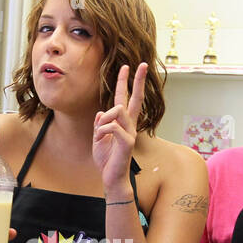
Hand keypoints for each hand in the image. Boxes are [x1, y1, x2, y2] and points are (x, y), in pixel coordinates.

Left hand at [93, 63, 146, 197]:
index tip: (128, 66)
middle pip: (135, 98)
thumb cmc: (106, 160)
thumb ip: (99, 125)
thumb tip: (100, 113)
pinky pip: (111, 126)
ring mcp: (130, 133)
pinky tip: (100, 140)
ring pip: (117, 110)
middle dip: (138, 81)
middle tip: (144, 64)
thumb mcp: (98, 138)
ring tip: (99, 135)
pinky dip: (101, 131)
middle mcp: (130, 125)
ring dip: (103, 120)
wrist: (111, 178)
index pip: (126, 99)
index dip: (126, 82)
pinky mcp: (128, 142)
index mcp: (123, 123)